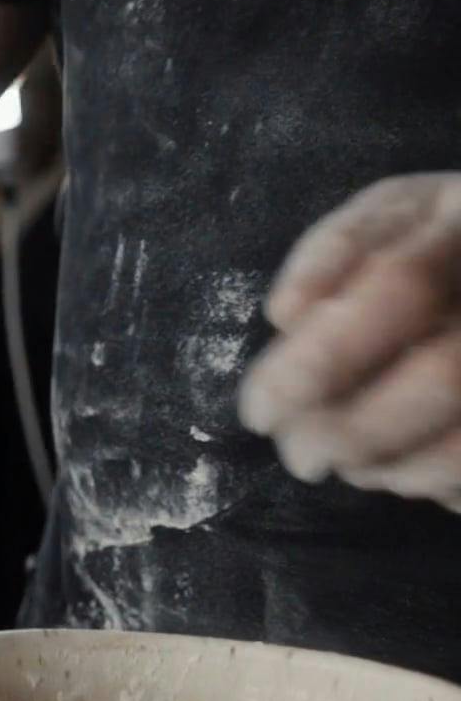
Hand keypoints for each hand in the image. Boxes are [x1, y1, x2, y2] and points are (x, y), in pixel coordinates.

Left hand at [239, 173, 460, 507]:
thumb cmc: (448, 236)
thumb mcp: (390, 217)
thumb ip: (334, 255)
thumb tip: (288, 317)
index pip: (400, 287)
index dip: (321, 359)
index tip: (259, 412)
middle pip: (446, 375)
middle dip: (353, 430)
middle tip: (299, 455)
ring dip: (396, 466)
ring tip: (348, 462)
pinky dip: (438, 482)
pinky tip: (401, 471)